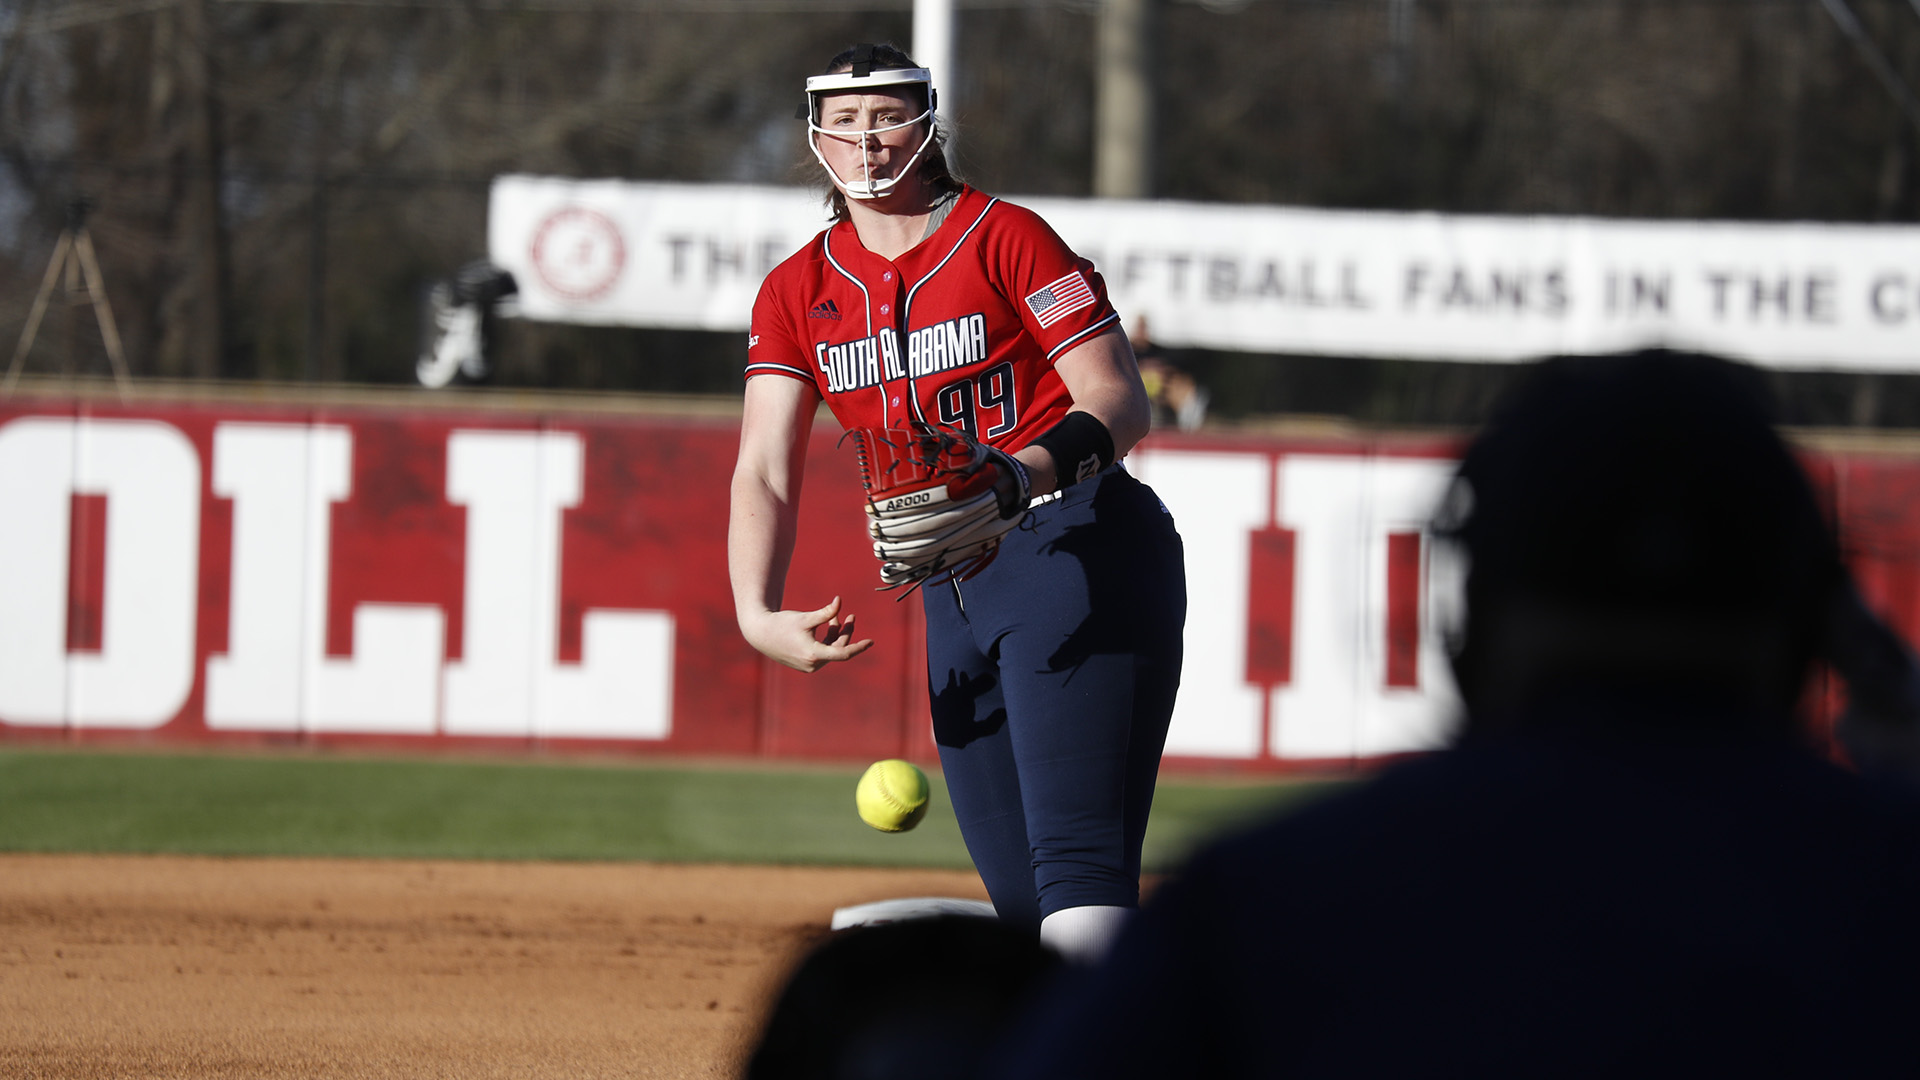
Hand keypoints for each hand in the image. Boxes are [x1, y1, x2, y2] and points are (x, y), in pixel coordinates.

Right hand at [740, 595, 874, 672]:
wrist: (760, 634)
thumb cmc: (781, 624)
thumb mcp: (805, 618)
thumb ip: (825, 612)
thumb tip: (840, 601)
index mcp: (813, 654)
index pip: (843, 653)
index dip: (858, 647)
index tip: (871, 642)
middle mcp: (812, 664)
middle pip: (837, 648)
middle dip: (845, 632)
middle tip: (851, 616)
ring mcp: (809, 665)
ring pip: (830, 650)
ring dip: (836, 634)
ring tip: (839, 617)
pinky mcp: (805, 663)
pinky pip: (822, 652)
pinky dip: (827, 639)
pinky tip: (829, 625)